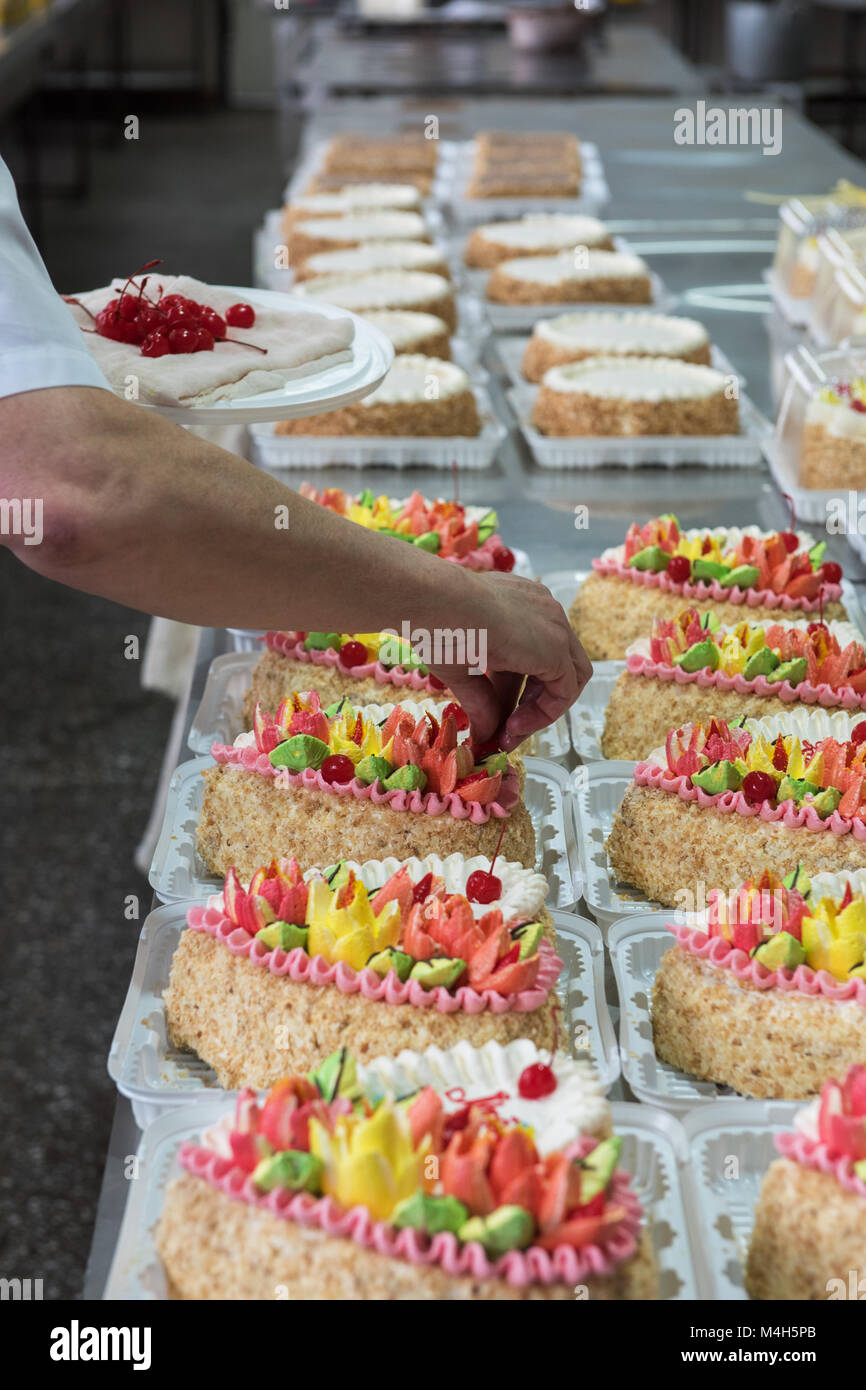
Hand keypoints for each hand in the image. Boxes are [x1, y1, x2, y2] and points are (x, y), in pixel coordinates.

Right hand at [427, 573, 591, 749]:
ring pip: (567, 677)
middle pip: (554, 667)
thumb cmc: (435, 622)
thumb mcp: (460, 666)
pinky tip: (513, 726)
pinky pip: (566, 689)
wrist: (433, 600)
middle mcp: (543, 611)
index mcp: (520, 606)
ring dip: (539, 711)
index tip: (494, 714)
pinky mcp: (556, 647)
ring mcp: (554, 626)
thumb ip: (480, 700)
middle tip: (506, 728)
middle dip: (531, 703)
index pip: (530, 655)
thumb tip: (484, 735)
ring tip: (509, 733)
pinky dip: (545, 713)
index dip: (514, 691)